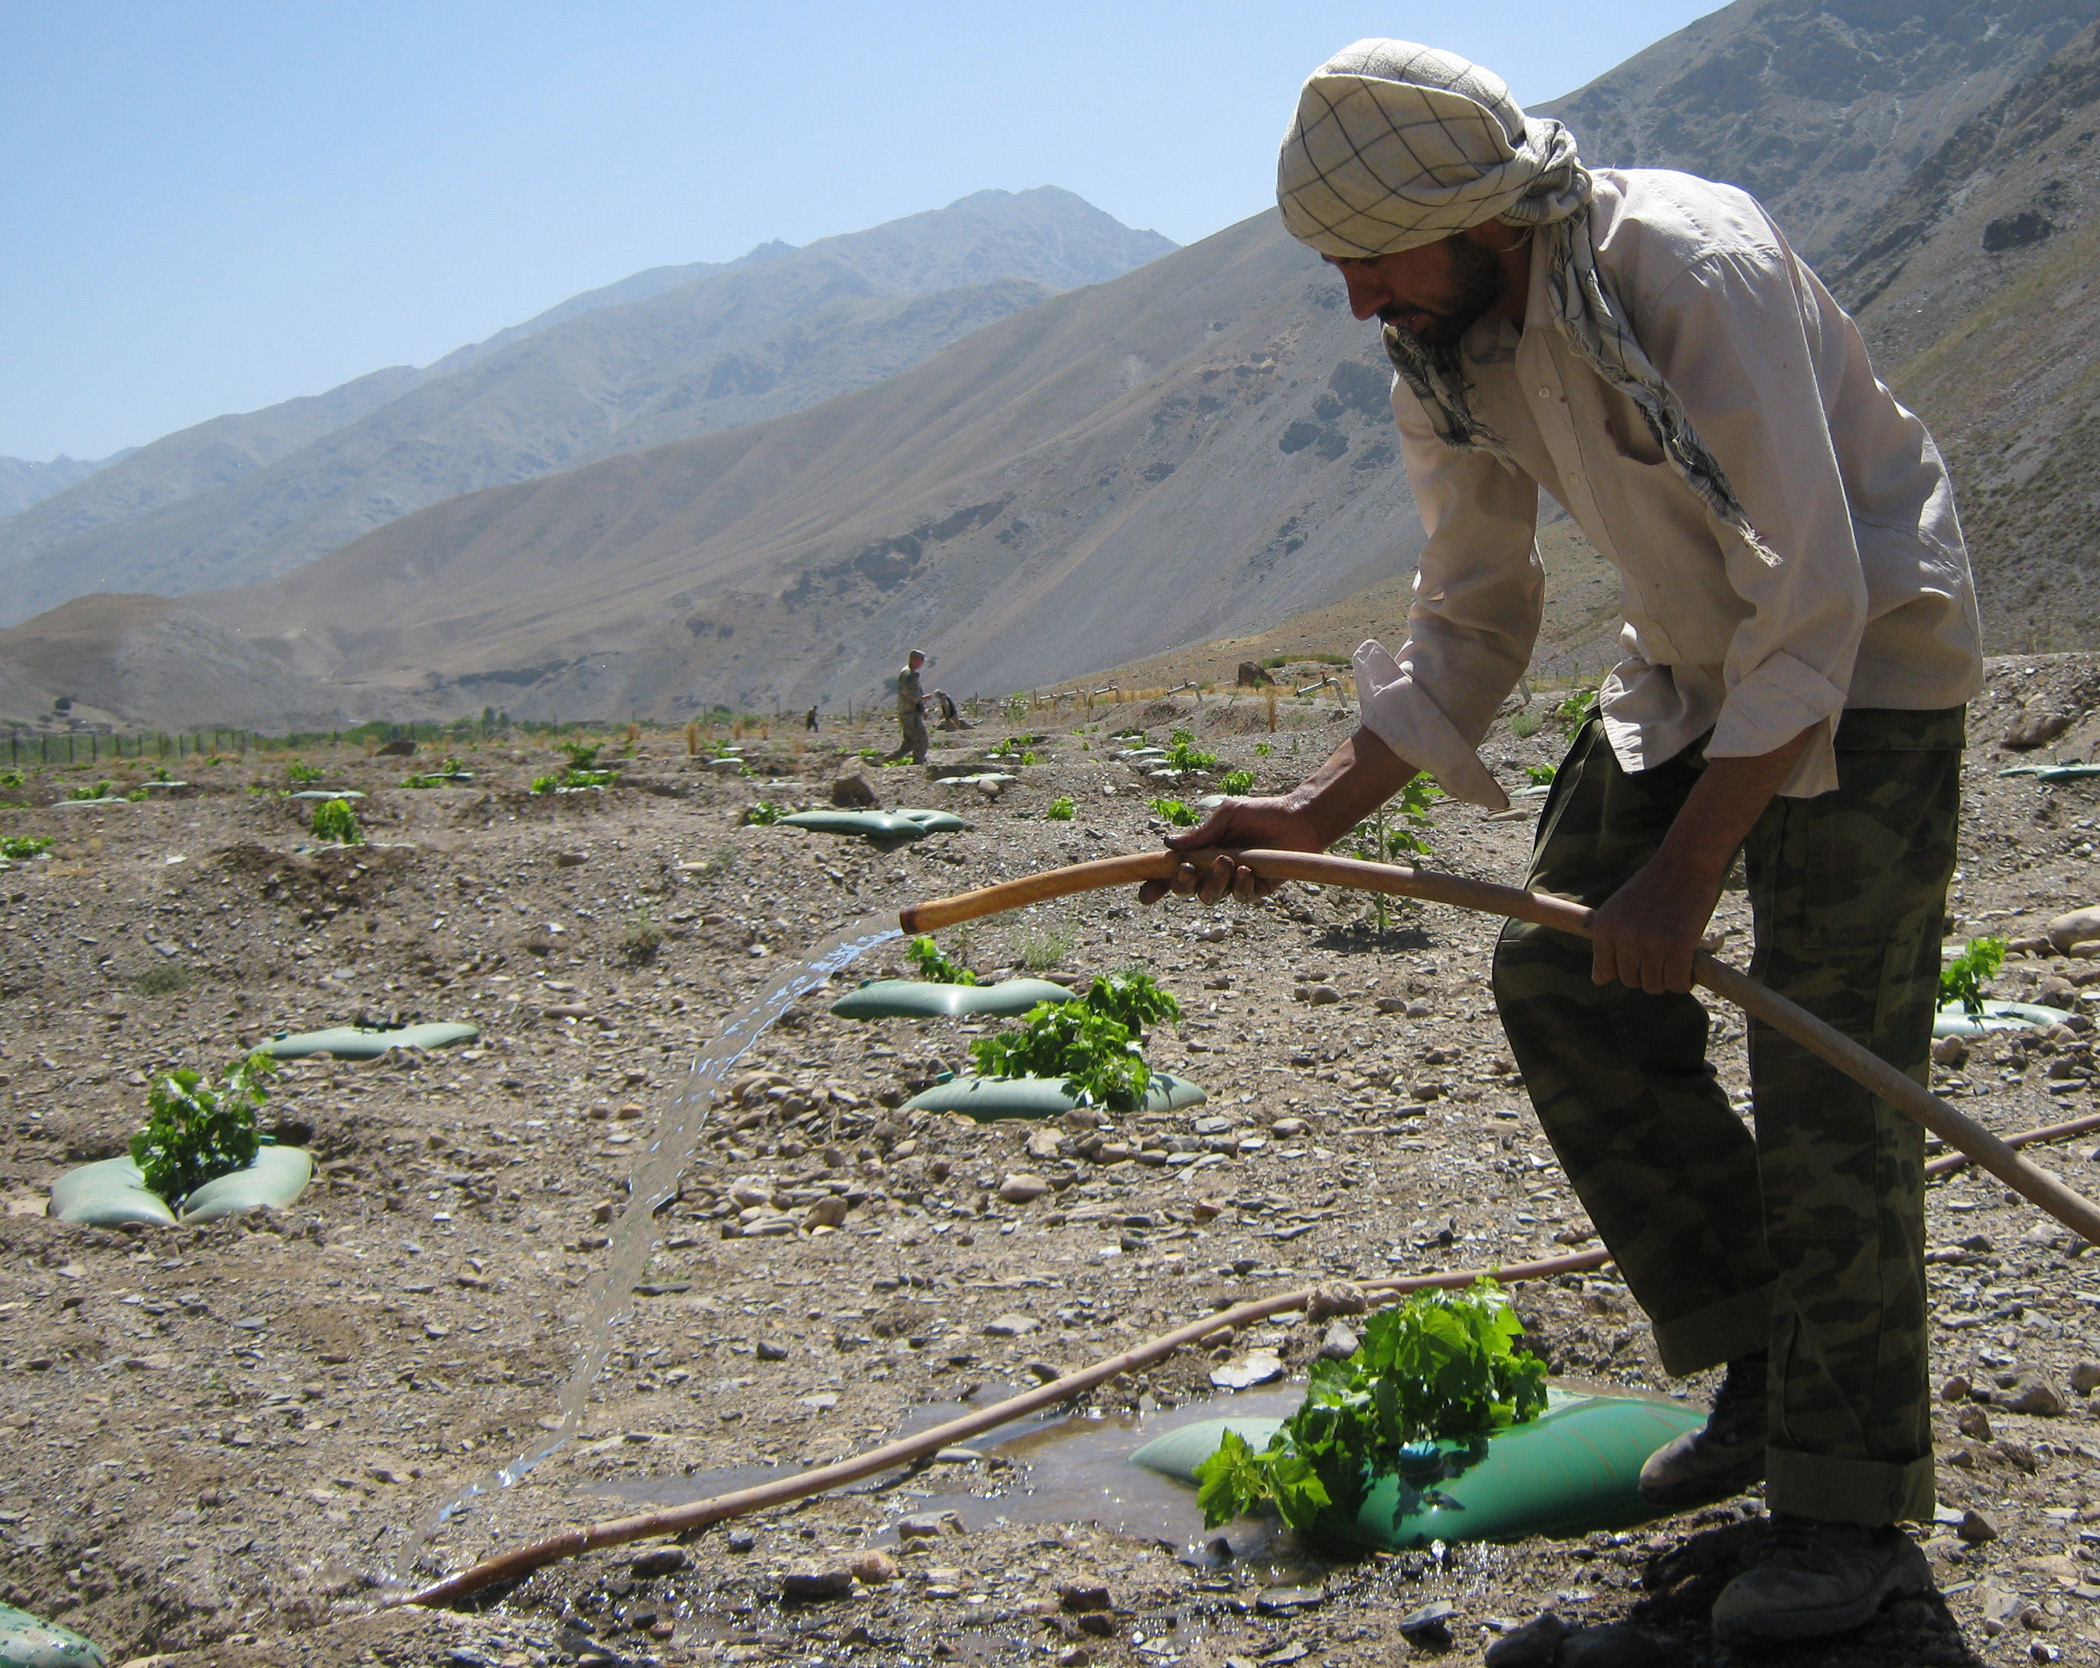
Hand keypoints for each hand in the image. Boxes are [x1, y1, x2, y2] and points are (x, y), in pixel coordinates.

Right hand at [1137, 796, 1326, 906]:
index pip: (1172, 874)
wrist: (1296, 819)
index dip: (1156, 885)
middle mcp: (1212, 873)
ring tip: (1226, 861)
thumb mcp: (1226, 816)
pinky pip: (1241, 897)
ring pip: (1210, 897)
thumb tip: (1167, 843)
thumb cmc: (1259, 814)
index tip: (1145, 893)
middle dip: (1182, 883)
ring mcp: (1232, 884)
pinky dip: (1240, 885)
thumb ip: (1200, 833)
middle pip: (1186, 890)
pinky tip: (1245, 870)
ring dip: (1213, 882)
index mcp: (1200, 855)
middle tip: (1188, 869)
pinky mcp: (1255, 891)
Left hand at [1587, 855, 1723, 993]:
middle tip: (1663, 953)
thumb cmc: (1654, 887)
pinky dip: (1684, 981)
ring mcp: (1649, 943)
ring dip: (1667, 977)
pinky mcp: (1677, 947)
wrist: (1685, 864)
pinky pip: (1677, 984)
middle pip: (1631, 981)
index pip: (1606, 972)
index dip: (1627, 968)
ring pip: (1654, 986)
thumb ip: (1608, 943)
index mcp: (1604, 928)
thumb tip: (1599, 980)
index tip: (1642, 957)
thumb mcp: (1619, 910)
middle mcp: (1623, 938)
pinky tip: (1688, 965)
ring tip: (1675, 955)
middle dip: (1648, 973)